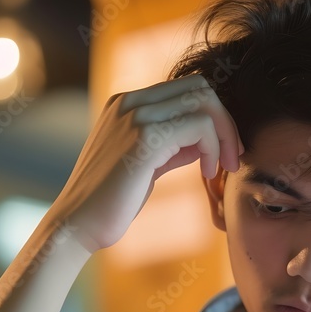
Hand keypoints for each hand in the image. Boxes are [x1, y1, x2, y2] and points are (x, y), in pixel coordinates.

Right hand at [52, 74, 243, 252]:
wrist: (79, 224)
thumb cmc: (113, 201)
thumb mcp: (147, 163)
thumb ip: (172, 144)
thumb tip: (206, 137)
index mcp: (126, 103)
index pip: (186, 88)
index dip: (214, 115)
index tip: (223, 150)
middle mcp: (129, 102)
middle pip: (200, 87)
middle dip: (225, 121)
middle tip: (231, 157)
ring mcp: (135, 117)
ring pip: (204, 102)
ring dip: (224, 136)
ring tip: (221, 167)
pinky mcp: (144, 139)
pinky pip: (199, 126)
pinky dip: (213, 149)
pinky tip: (207, 173)